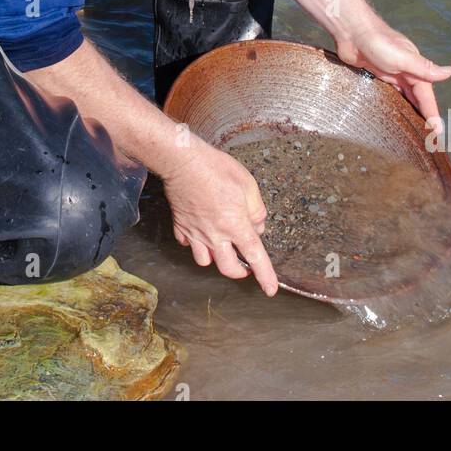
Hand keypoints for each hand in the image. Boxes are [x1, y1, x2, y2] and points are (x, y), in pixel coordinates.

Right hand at [160, 139, 279, 295]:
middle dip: (239, 271)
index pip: (255, 257)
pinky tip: (200, 233)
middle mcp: (215, 235)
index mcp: (235, 225)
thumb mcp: (248, 184)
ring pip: (205, 261)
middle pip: (228, 268)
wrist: (183, 162)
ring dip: (216, 259)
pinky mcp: (180, 226)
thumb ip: (256, 209)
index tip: (270, 289)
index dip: (265, 276)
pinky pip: (188, 245)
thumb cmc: (216, 169)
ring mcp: (195, 233)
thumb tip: (258, 225)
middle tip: (244, 263)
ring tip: (221, 246)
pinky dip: (195, 245)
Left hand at [335, 20, 450, 134]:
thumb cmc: (377, 42)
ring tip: (415, 129)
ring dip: (411, 110)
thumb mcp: (402, 57)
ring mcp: (391, 72)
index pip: (426, 96)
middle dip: (424, 114)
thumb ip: (424, 68)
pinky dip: (396, 102)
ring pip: (405, 96)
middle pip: (418, 97)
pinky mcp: (376, 74)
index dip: (432, 113)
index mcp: (415, 67)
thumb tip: (449, 72)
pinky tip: (395, 112)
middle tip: (428, 136)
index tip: (438, 132)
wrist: (350, 31)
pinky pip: (390, 92)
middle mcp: (406, 70)